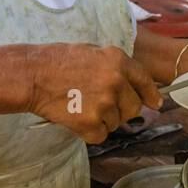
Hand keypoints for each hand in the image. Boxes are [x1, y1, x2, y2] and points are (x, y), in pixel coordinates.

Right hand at [28, 44, 162, 143]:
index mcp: (118, 61)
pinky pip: (100, 135)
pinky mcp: (91, 123)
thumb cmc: (56, 61)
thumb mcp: (91, 52)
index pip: (144, 81)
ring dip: (102, 120)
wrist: (32, 76)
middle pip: (133, 108)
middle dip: (122, 110)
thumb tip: (129, 82)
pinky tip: (75, 118)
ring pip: (115, 123)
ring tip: (81, 107)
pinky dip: (89, 132)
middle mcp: (116, 82)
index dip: (151, 95)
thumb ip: (113, 66)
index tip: (155, 104)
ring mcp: (105, 104)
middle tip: (101, 106)